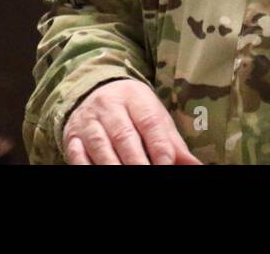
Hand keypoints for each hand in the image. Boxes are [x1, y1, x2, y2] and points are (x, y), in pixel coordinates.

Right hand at [63, 79, 200, 164]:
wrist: (94, 90)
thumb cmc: (132, 110)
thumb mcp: (155, 117)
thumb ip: (173, 143)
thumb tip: (196, 166)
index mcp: (136, 98)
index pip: (149, 122)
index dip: (159, 146)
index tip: (166, 164)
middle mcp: (110, 107)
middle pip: (124, 136)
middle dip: (137, 162)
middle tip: (147, 176)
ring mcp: (89, 123)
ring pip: (101, 147)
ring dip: (113, 167)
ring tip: (127, 180)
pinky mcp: (72, 138)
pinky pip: (77, 156)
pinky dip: (88, 168)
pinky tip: (100, 175)